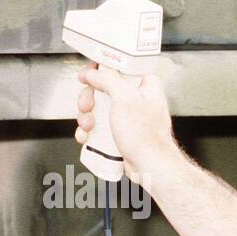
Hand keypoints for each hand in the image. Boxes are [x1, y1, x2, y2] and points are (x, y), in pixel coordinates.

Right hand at [74, 63, 178, 186]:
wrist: (150, 167)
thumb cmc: (146, 138)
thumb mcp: (125, 99)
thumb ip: (109, 79)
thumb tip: (94, 73)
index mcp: (144, 85)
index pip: (118, 68)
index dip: (99, 71)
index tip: (86, 76)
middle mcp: (137, 99)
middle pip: (102, 89)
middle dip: (89, 100)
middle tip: (86, 106)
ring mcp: (127, 116)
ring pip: (97, 109)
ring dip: (86, 117)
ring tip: (88, 126)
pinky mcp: (120, 132)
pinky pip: (99, 126)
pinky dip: (89, 131)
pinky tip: (87, 136)